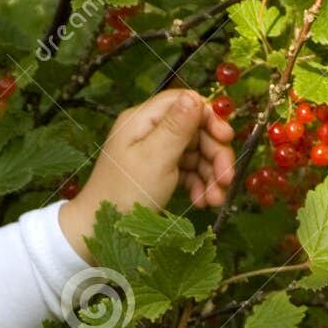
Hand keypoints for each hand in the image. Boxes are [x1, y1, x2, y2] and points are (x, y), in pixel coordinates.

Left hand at [58, 88, 235, 261]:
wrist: (100, 230)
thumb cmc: (125, 193)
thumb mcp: (155, 158)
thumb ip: (177, 127)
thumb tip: (195, 96)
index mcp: (142, 120)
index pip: (184, 102)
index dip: (209, 117)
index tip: (226, 137)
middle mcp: (148, 131)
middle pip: (194, 130)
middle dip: (214, 154)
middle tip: (228, 179)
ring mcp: (153, 153)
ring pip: (194, 153)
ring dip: (210, 174)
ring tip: (216, 200)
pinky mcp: (158, 173)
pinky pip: (187, 171)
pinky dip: (198, 185)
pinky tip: (203, 202)